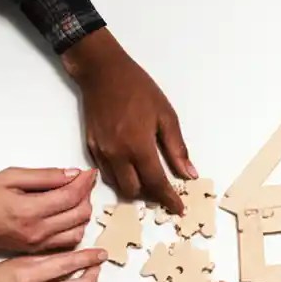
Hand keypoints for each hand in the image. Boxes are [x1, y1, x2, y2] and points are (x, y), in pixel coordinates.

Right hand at [0, 168, 96, 262]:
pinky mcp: (38, 250)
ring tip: (74, 196)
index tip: (90, 173)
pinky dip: (75, 226)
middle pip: (80, 214)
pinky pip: (69, 241)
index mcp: (29, 210)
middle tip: (81, 182)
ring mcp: (39, 243)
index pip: (70, 195)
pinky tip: (68, 213)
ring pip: (79, 229)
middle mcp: (37, 230)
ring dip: (83, 212)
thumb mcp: (9, 177)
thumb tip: (72, 174)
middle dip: (86, 195)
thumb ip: (44, 176)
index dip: (85, 182)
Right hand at [62, 29, 194, 212]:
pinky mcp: (91, 147)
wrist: (102, 72)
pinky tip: (129, 166)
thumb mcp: (166, 115)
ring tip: (147, 179)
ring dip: (133, 187)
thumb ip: (177, 148)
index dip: (168, 199)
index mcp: (138, 146)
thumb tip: (189, 173)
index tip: (178, 209)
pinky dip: (119, 176)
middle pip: (133, 190)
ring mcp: (101, 152)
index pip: (156, 183)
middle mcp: (117, 154)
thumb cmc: (138, 89)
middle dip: (150, 195)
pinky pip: (105, 172)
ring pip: (117, 185)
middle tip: (163, 190)